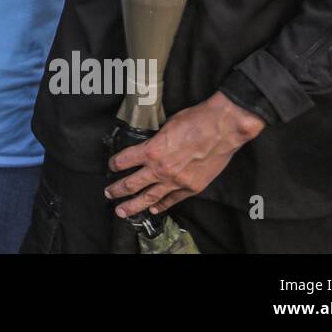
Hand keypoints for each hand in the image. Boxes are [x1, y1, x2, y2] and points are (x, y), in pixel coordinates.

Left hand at [105, 91, 265, 217]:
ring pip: (148, 198)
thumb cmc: (196, 120)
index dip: (114, 164)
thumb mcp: (166, 125)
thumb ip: (156, 140)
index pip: (124, 161)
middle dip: (117, 190)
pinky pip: (172, 200)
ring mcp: (176, 181)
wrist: (223, 128)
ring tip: (122, 211)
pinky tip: (154, 210)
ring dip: (133, 205)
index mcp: (152, 150)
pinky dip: (161, 206)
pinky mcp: (192, 187)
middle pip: (131, 184)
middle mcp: (160, 169)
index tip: (111, 167)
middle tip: (108, 194)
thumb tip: (150, 146)